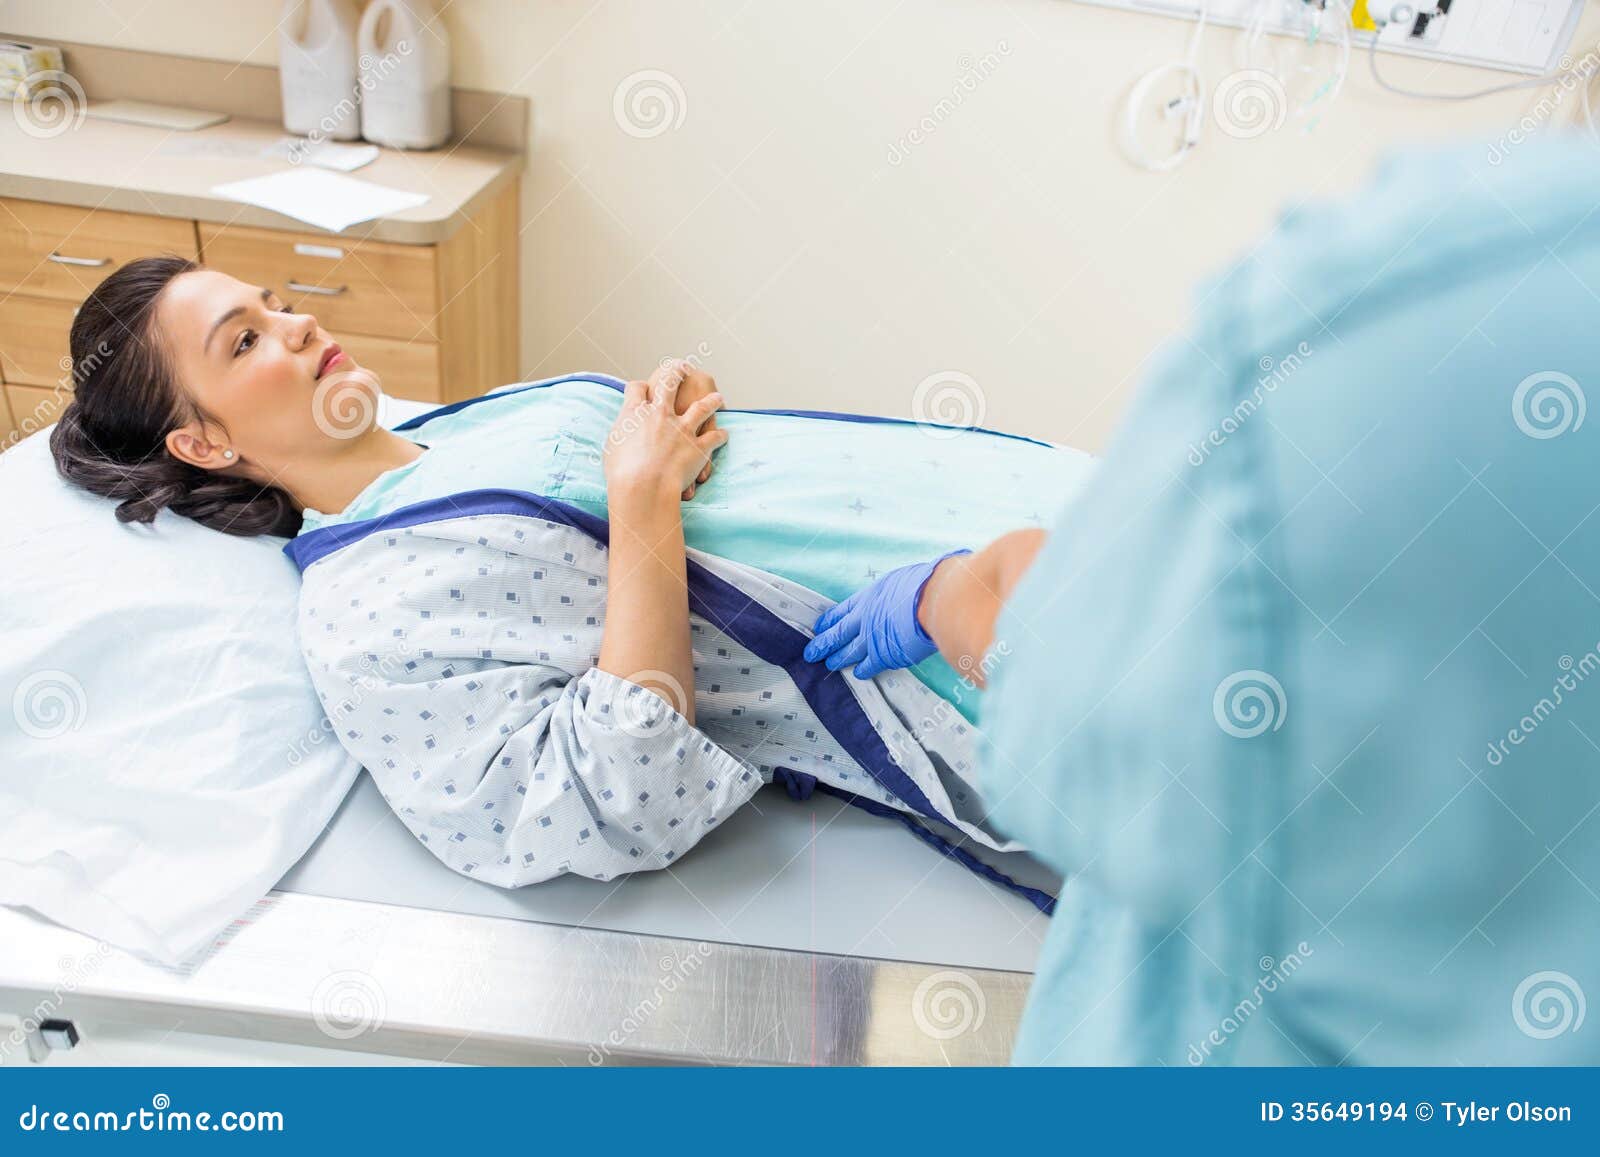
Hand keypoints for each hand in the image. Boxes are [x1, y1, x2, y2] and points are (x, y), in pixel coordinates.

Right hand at [604, 371, 726, 503]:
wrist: (643, 486)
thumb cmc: (621, 472)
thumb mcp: (612, 447)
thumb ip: (621, 435)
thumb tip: (623, 434)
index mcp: (635, 413)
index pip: (636, 389)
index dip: (640, 387)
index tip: (642, 388)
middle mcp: (660, 414)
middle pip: (669, 383)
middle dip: (676, 372)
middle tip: (683, 367)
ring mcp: (682, 429)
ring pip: (701, 407)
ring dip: (711, 401)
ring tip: (718, 398)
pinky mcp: (698, 446)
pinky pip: (714, 436)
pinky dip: (720, 435)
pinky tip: (724, 435)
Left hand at [803, 550, 971, 678]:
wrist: (931, 601)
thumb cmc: (924, 584)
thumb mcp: (905, 580)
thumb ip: (898, 591)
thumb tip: (906, 591)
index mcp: (871, 596)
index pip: (844, 610)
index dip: (831, 619)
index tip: (819, 626)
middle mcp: (867, 618)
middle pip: (839, 633)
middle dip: (824, 643)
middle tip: (811, 653)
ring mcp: (874, 637)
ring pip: (850, 651)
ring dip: (838, 659)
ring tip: (828, 664)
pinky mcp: (886, 655)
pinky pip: (871, 665)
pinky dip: (864, 669)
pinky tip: (859, 673)